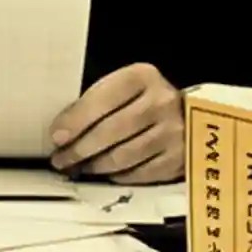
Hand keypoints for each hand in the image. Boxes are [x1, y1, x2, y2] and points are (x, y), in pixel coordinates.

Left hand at [48, 62, 183, 183]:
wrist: (195, 113)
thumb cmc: (147, 99)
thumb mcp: (125, 87)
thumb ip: (99, 101)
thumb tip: (63, 131)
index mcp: (143, 76)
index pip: (102, 98)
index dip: (76, 120)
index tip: (57, 136)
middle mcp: (161, 102)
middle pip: (111, 131)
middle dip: (79, 148)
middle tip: (61, 159)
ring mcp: (173, 132)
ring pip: (123, 156)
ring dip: (95, 165)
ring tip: (80, 167)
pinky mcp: (179, 158)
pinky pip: (140, 173)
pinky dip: (118, 175)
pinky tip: (106, 173)